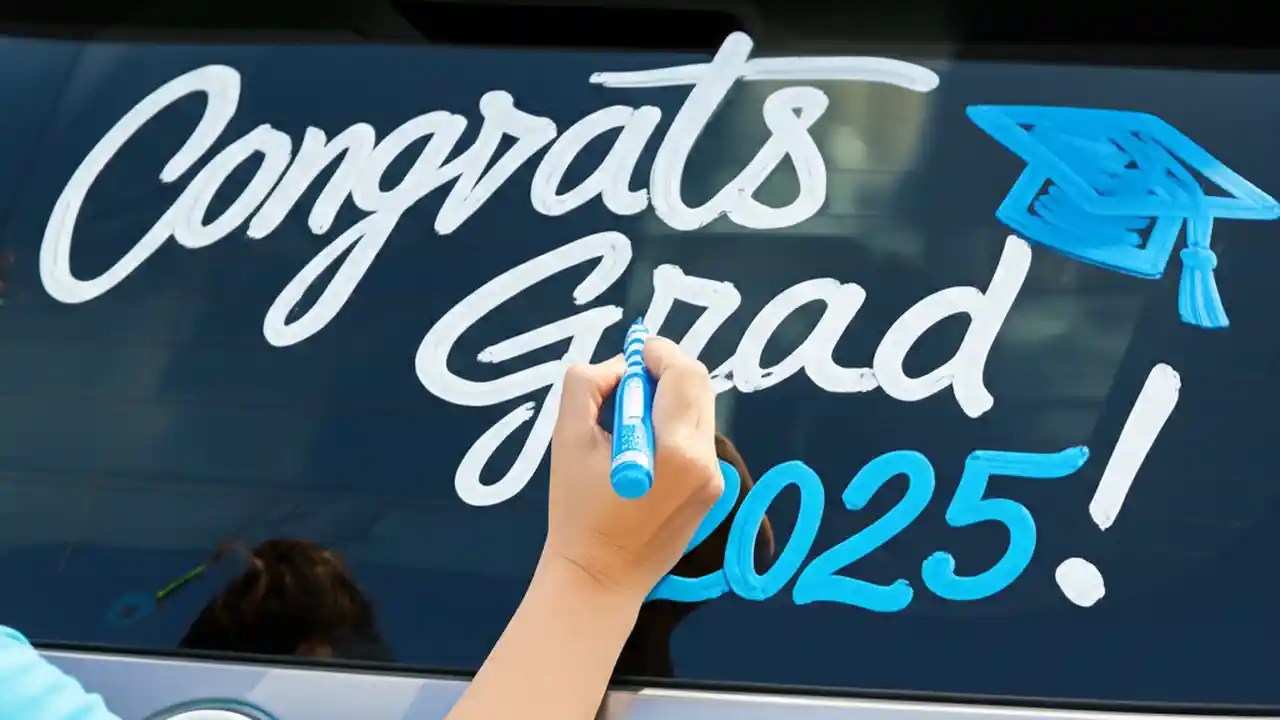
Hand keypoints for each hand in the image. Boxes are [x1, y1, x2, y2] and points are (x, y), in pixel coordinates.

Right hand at [542, 336, 723, 599]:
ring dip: (668, 399)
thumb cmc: (577, 511)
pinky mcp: (714, 492)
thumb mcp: (568, 439)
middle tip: (629, 381)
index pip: (683, 372)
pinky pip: (697, 439)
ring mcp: (715, 479)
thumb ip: (588, 385)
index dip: (656, 353)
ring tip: (628, 421)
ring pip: (700, 410)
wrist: (599, 578)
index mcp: (675, 448)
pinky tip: (641, 450)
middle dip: (665, 371)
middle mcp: (705, 461)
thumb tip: (619, 367)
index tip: (631, 356)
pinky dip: (673, 427)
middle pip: (699, 386)